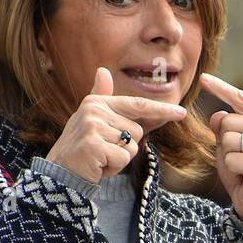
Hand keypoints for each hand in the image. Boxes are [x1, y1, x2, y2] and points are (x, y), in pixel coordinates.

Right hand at [45, 67, 187, 183]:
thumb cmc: (81, 146)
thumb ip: (100, 96)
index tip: (182, 113)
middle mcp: (95, 111)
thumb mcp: (91, 119)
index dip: (161, 109)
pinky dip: (114, 167)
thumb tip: (103, 70)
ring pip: (132, 147)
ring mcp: (94, 127)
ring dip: (119, 158)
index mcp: (97, 103)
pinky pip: (123, 158)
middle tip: (103, 150)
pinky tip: (98, 165)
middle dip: (125, 146)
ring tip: (100, 158)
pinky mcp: (94, 145)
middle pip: (137, 131)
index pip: (137, 105)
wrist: (60, 173)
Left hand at [201, 73, 242, 222]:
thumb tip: (217, 116)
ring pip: (229, 139)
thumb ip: (223, 127)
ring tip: (241, 166)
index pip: (241, 99)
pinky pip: (233, 158)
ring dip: (227, 155)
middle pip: (229, 121)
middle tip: (237, 156)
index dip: (221, 88)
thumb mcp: (228, 144)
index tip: (202, 78)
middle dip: (224, 140)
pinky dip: (232, 169)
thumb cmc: (242, 169)